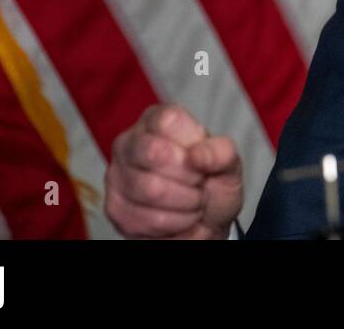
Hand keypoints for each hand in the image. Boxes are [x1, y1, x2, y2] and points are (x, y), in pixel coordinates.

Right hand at [105, 103, 243, 238]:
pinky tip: (176, 215)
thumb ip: (221, 152)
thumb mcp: (229, 164)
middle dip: (189, 176)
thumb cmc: (212, 184)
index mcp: (158, 120)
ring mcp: (117, 174)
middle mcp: (131, 142)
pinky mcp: (114, 206)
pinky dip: (172, 222)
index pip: (168, 121)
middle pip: (155, 153)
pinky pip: (144, 218)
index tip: (201, 159)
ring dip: (184, 202)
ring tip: (191, 199)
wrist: (204, 223)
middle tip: (198, 181)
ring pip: (151, 189)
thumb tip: (197, 154)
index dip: (192, 145)